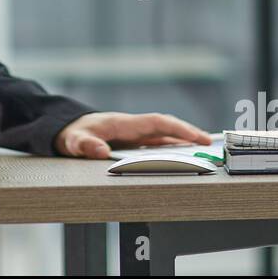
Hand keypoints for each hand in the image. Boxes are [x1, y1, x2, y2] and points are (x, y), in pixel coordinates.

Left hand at [53, 111, 215, 158]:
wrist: (67, 129)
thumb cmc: (72, 134)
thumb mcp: (73, 141)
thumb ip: (85, 145)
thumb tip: (101, 151)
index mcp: (123, 123)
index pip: (157, 122)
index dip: (178, 128)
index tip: (197, 137)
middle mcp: (133, 126)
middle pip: (166, 127)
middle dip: (189, 133)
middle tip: (210, 144)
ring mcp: (134, 133)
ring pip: (164, 135)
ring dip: (183, 141)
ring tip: (205, 151)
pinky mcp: (133, 141)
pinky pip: (156, 142)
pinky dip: (172, 147)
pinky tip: (184, 156)